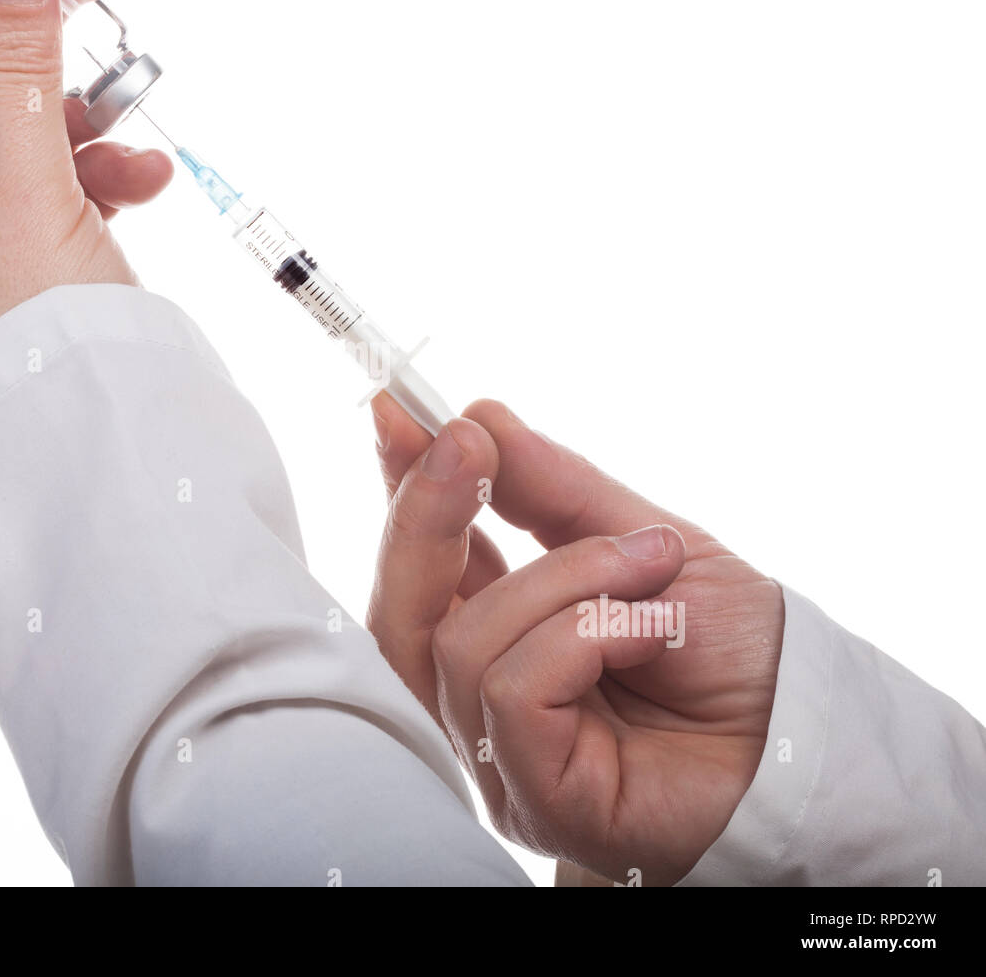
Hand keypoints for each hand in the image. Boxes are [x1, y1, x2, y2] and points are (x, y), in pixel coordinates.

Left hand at [0, 0, 172, 412]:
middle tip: (52, 24)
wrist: (116, 473)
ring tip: (124, 122)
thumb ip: (13, 74)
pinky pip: (42, 211)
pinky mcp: (22, 297)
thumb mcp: (25, 196)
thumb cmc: (42, 358)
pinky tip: (143, 178)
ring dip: (63, 131)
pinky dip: (89, 183)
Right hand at [367, 394, 784, 884]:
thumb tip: (480, 418)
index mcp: (504, 636)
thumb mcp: (644, 538)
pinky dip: (586, 635)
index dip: (404, 491)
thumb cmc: (735, 649)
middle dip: (426, 514)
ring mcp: (504, 755)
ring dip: (564, 580)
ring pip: (460, 642)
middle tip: (466, 446)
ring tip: (650, 567)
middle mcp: (486, 698)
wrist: (810, 731)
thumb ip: (554, 489)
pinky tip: (649, 634)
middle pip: (402, 610)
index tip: (401, 415)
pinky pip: (511, 690)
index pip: (424, 566)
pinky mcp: (536, 797)